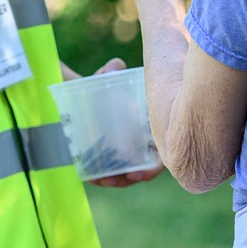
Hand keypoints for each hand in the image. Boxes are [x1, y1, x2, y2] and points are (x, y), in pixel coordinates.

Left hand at [79, 56, 163, 185]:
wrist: (85, 90)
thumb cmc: (104, 84)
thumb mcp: (107, 77)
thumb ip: (110, 72)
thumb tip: (115, 67)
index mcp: (152, 124)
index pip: (161, 151)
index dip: (153, 167)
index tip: (136, 173)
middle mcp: (145, 140)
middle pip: (145, 167)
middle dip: (130, 178)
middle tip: (112, 179)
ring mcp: (129, 149)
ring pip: (128, 172)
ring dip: (116, 181)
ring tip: (99, 180)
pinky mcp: (113, 154)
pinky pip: (112, 169)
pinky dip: (101, 175)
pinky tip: (89, 176)